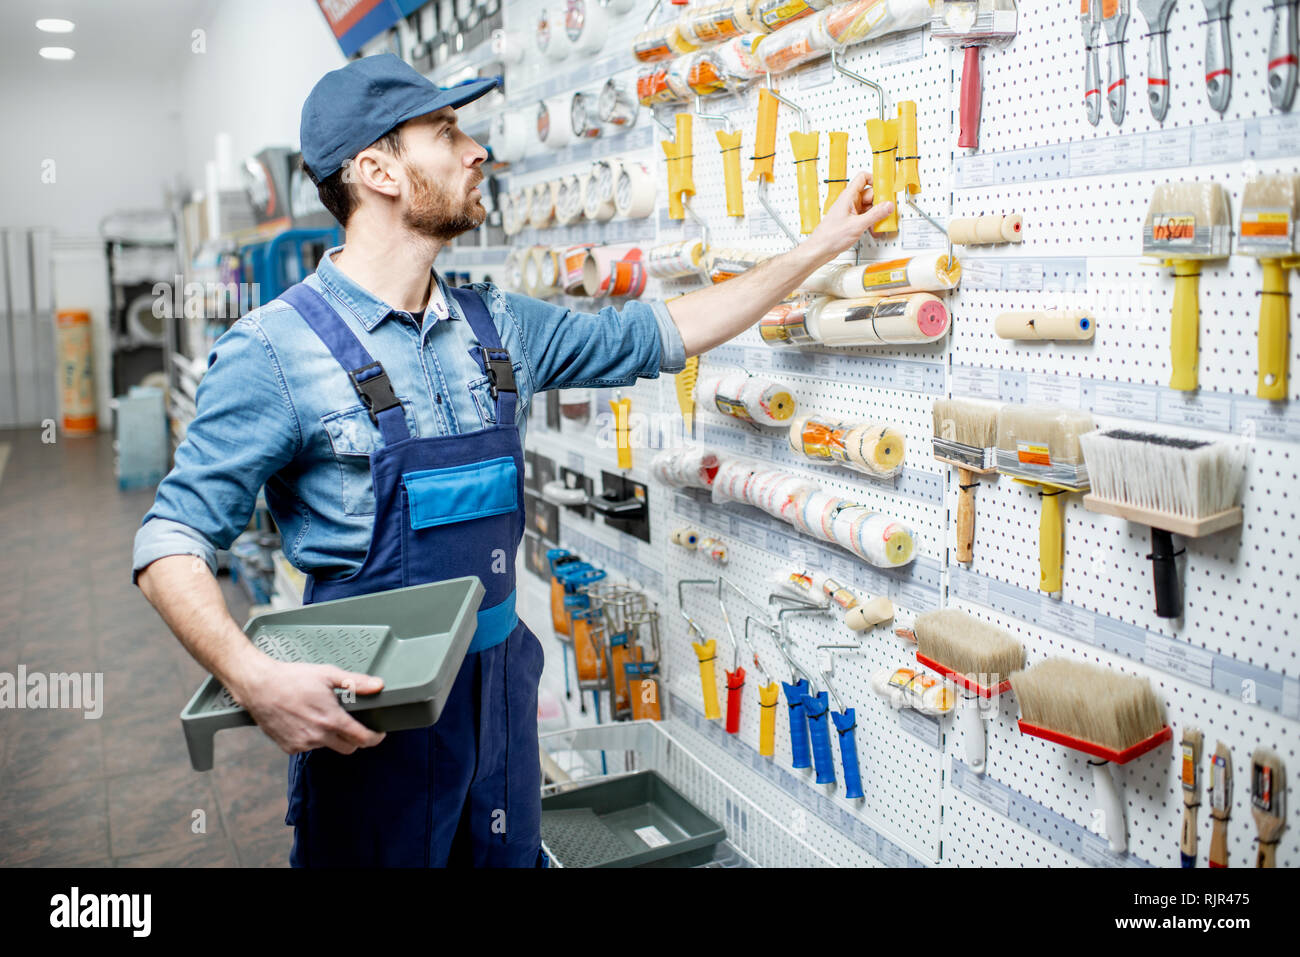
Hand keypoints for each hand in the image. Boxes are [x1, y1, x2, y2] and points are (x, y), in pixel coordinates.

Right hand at [231, 657, 386, 754]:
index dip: (375, 737)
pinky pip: (308, 748)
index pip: (362, 738)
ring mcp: (303, 744)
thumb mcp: (327, 674)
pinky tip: (305, 722)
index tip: (378, 734)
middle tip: (353, 725)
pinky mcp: (289, 747)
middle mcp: (318, 736)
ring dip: (331, 737)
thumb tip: (378, 685)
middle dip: (355, 739)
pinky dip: (312, 738)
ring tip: (322, 716)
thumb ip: (356, 682)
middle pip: (348, 748)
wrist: (259, 686)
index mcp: (331, 719)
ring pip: (328, 747)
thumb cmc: (292, 678)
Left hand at [804, 170, 895, 261]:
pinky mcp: (851, 220)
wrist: (820, 249)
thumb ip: (875, 214)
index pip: (863, 178)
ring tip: (879, 223)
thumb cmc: (830, 236)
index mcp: (848, 196)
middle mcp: (849, 202)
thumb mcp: (857, 225)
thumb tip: (888, 206)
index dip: (875, 180)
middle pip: (870, 194)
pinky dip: (871, 221)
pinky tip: (873, 229)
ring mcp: (851, 211)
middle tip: (886, 210)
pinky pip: (865, 216)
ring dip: (876, 214)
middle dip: (879, 202)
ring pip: (869, 206)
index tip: (885, 188)